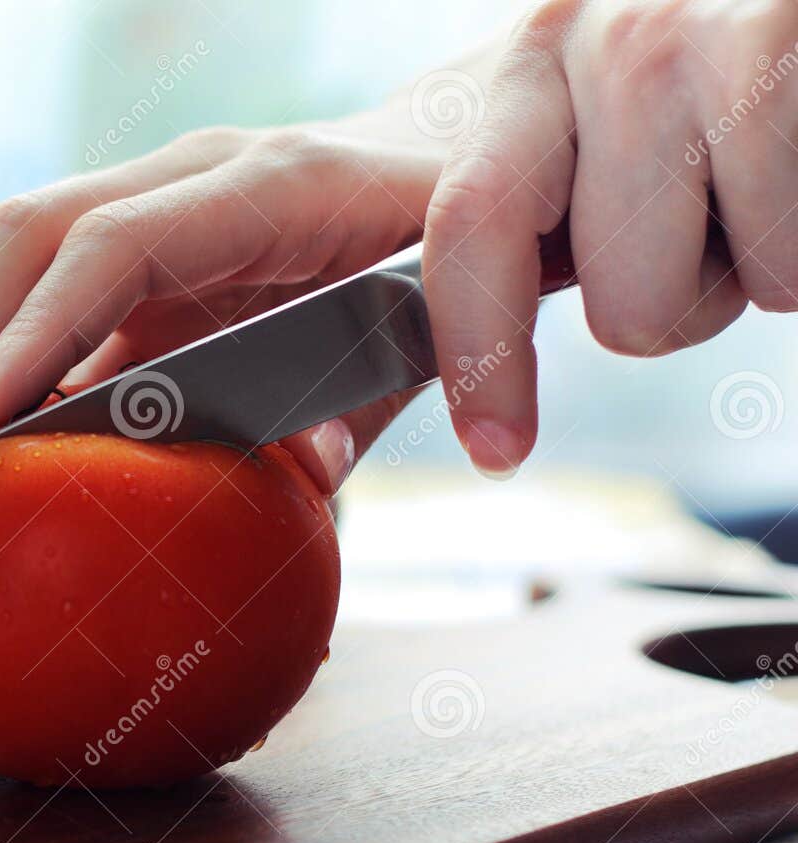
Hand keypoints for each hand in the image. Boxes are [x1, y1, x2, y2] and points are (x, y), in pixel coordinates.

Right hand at [0, 108, 462, 495]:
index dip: (32, 336)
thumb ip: (375, 385)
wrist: (458, 152)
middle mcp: (189, 180)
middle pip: (25, 237)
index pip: (111, 250)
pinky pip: (48, 297)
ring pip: (16, 260)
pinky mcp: (144, 252)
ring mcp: (156, 209)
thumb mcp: (433, 310)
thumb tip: (303, 469)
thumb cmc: (453, 235)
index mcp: (264, 185)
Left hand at [425, 0, 794, 476]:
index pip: (466, 229)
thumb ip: (519, 215)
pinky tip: (797, 165)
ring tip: (763, 183)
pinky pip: (785, 259)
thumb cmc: (722, 66)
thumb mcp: (596, 111)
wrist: (793, 5)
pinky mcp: (776, 36)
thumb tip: (430, 373)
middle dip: (679, 305)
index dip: (477, 353)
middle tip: (711, 230)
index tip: (496, 450)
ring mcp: (681, 33)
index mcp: (523, 73)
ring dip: (756, 274)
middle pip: (620, 306)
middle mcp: (583, 40)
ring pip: (710, 294)